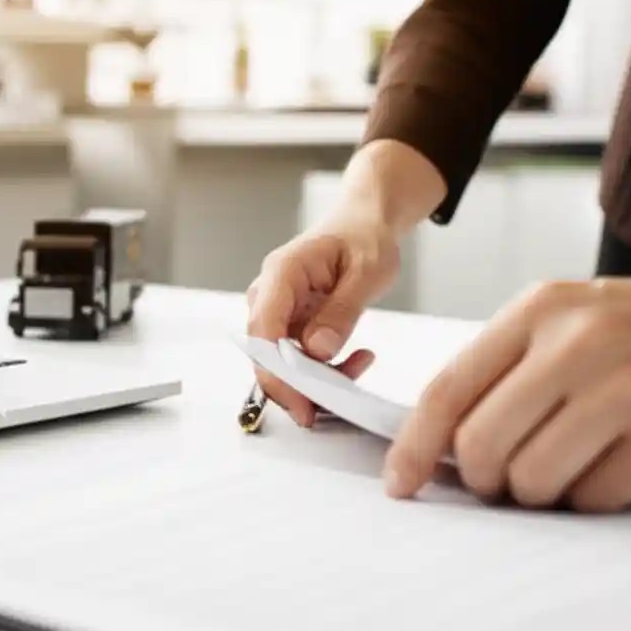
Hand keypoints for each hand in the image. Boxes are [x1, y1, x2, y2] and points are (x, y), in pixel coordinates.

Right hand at [247, 205, 399, 426]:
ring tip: (360, 364)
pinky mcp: (290, 324)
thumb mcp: (366, 272)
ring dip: (317, 377)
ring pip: (282, 362)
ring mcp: (278, 311)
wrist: (363, 225)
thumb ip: (342, 312)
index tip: (300, 400)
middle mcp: (270, 293)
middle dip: (296, 385)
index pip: (263, 330)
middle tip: (330, 404)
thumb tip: (318, 350)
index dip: (276, 371)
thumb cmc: (363, 238)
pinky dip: (325, 369)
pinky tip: (355, 359)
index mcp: (281, 273)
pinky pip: (298, 358)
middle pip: (265, 353)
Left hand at [384, 272, 630, 511]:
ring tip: (572, 466)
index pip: (449, 388)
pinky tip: (618, 467)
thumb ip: (507, 370)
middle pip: (480, 445)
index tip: (399, 483)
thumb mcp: (572, 323)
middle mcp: (580, 341)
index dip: (414, 446)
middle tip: (507, 481)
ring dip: (542, 493)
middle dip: (485, 480)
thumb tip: (436, 444)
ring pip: (533, 480)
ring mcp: (630, 386)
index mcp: (540, 309)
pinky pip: (595, 498)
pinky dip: (594, 498)